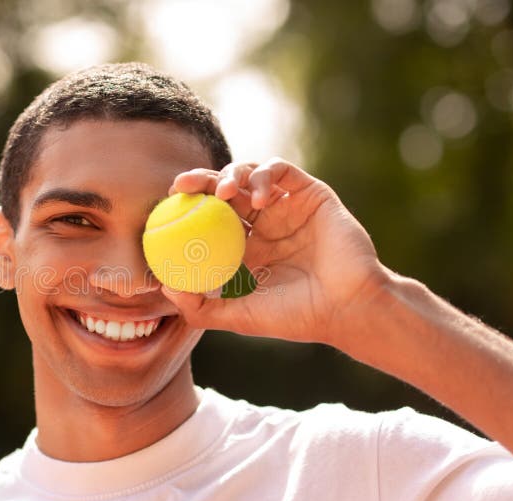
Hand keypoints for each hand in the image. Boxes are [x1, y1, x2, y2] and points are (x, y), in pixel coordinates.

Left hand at [161, 158, 388, 344]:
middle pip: (224, 190)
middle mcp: (264, 224)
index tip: (165, 206)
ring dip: (231, 175)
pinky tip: (256, 198)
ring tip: (224, 193)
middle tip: (181, 185)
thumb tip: (164, 287)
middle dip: (200, 181)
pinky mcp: (310, 193)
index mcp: (244, 248)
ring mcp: (286, 207)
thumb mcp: (238, 316)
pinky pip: (281, 170)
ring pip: (249, 174)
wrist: (347, 308)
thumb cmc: (295, 317)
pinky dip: (263, 175)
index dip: (186, 207)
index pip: (208, 217)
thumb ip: (201, 307)